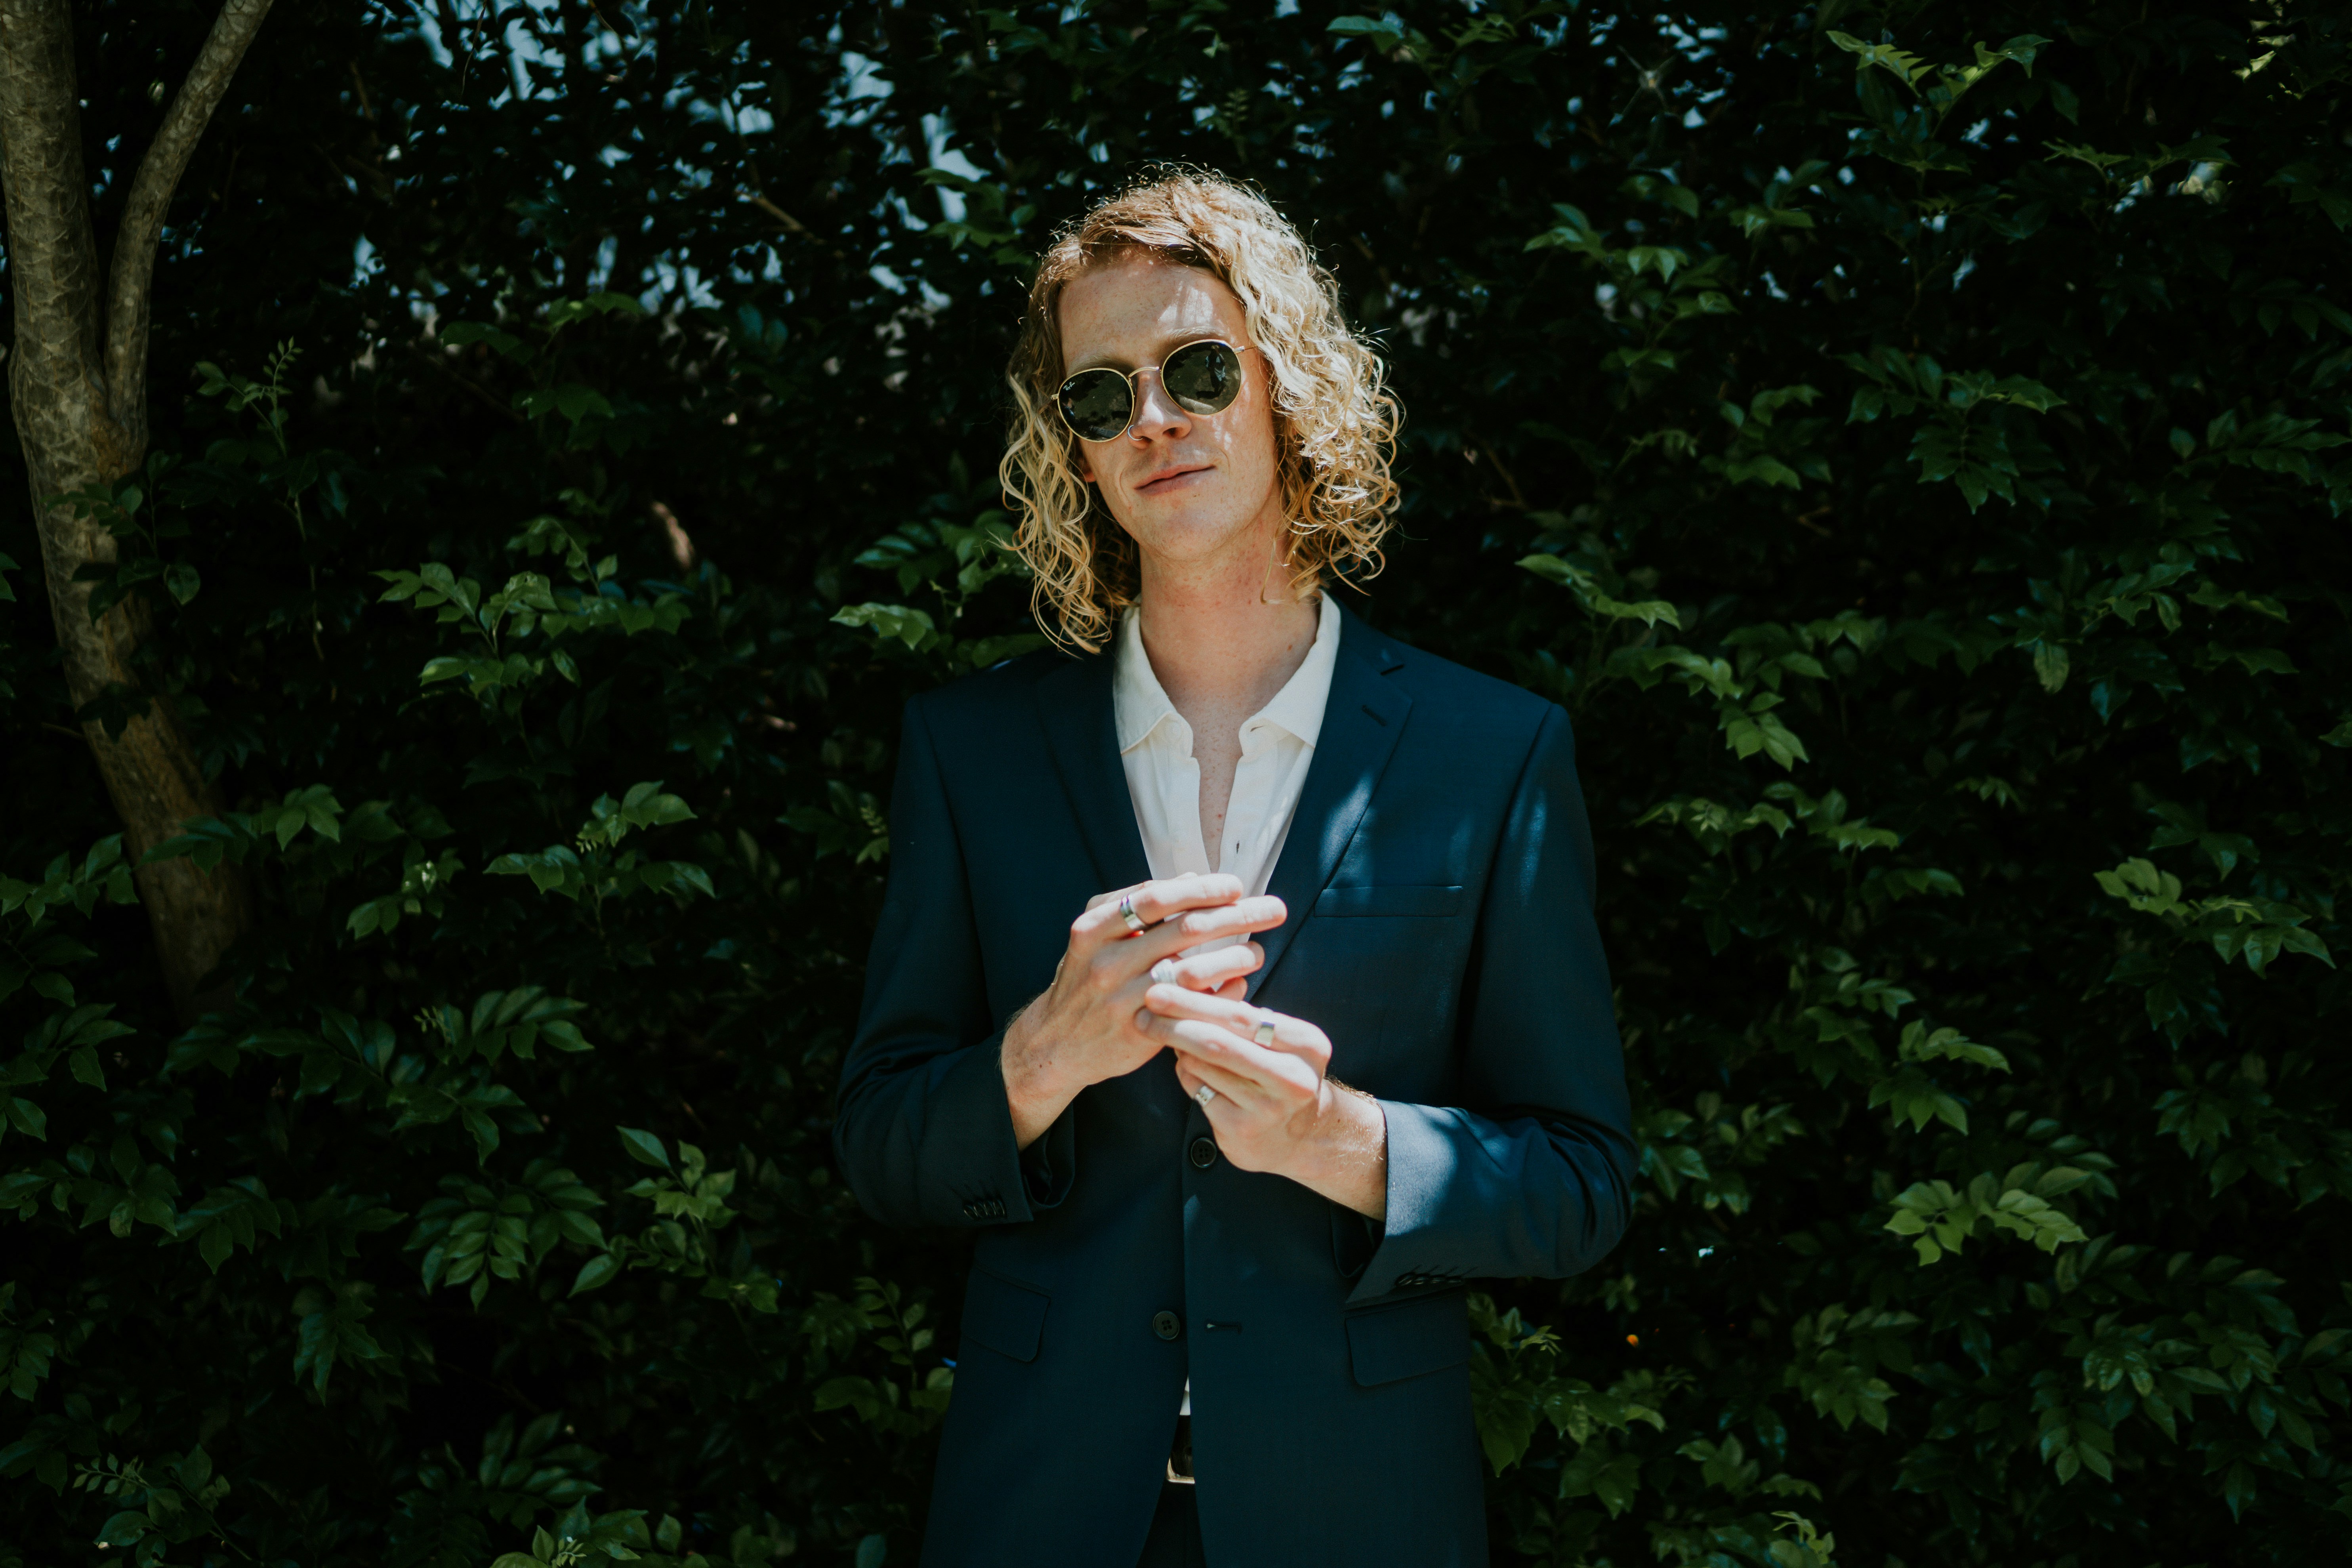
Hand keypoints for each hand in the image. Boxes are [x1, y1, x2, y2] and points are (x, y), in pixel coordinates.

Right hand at [1001, 873, 1286, 1147]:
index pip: (1157, 897)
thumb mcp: (1096, 935)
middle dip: (1236, 915)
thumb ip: (1138, 906)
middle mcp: (1105, 961)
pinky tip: (1241, 983)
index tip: (1236, 886)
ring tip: (1259, 949)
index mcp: (1093, 928)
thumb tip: (1192, 877)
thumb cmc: (1086, 979)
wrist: (1056, 1043)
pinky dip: (1222, 993)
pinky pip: (1193, 1008)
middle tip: (1273, 909)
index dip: (1202, 889)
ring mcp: (1122, 998)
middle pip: (1184, 930)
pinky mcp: (1139, 1031)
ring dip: (1235, 956)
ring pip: (1193, 971)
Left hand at [1141, 986, 1388, 1219]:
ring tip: (1174, 1039)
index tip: (1158, 990)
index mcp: (1306, 1044)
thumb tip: (1182, 985)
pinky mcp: (1242, 1131)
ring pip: (1201, 1066)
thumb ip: (1241, 1014)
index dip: (1194, 1001)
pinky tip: (1192, 1070)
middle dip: (1174, 1023)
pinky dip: (1187, 1075)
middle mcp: (1293, 1078)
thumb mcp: (1278, 1038)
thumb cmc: (1279, 1069)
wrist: (1301, 1133)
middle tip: (1143, 1012)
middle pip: (1218, 1042)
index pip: (1241, 1016)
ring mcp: (1267, 1108)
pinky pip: (1197, 1091)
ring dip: (1179, 1050)